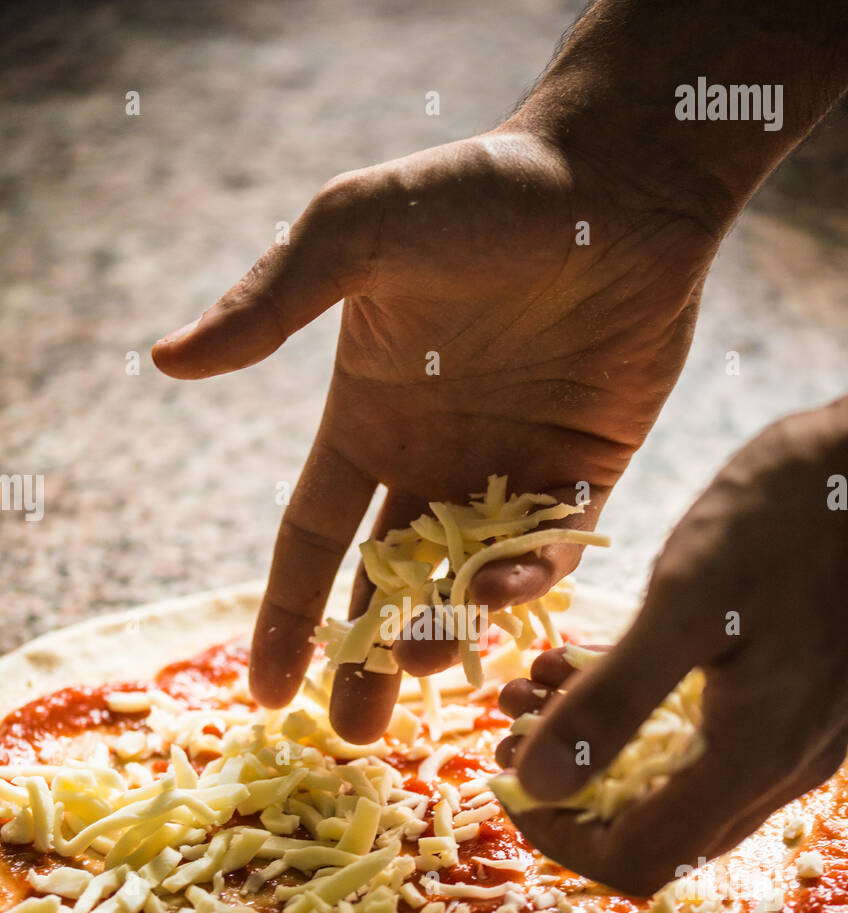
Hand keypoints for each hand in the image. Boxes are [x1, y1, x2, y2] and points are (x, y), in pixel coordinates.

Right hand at [152, 125, 719, 740]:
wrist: (613, 179)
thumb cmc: (477, 193)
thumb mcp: (356, 234)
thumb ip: (272, 301)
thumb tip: (167, 359)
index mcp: (367, 419)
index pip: (311, 541)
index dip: (287, 615)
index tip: (269, 692)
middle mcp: (433, 458)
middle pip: (389, 584)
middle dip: (369, 658)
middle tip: (359, 734)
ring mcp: (510, 471)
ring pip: (469, 582)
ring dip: (447, 629)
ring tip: (429, 661)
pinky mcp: (586, 470)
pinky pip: (554, 550)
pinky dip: (532, 580)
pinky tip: (512, 592)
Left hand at [499, 390, 847, 895]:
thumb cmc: (789, 518)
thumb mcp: (684, 603)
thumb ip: (611, 702)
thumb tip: (535, 785)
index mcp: (753, 759)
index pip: (642, 859)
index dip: (561, 838)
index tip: (509, 777)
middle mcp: (780, 767)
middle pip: (657, 830)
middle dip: (569, 787)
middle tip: (512, 727)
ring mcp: (793, 735)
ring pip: (674, 780)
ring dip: (595, 745)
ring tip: (533, 681)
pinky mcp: (794, 696)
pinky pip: (702, 736)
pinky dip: (636, 713)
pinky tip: (585, 658)